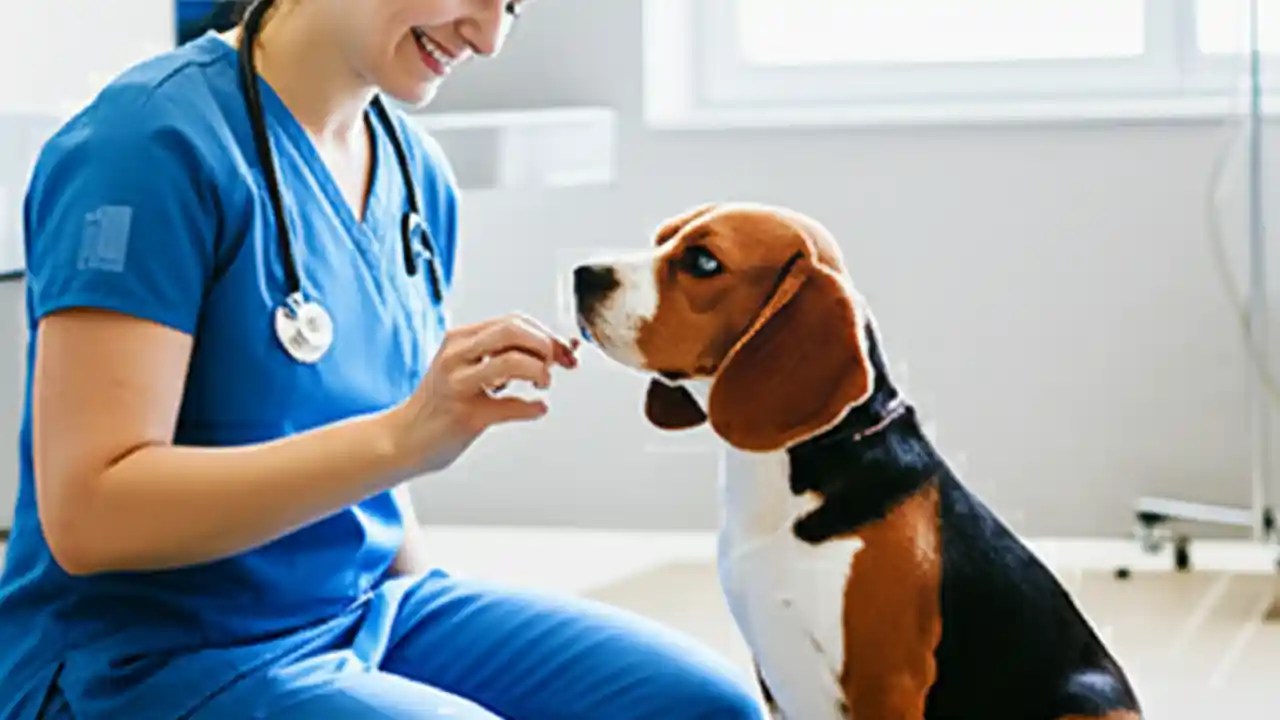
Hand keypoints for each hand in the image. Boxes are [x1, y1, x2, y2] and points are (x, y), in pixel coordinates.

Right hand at [386, 313, 578, 474]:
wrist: (403, 439)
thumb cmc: (441, 405)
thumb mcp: (469, 369)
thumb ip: (506, 356)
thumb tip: (561, 349)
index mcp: (459, 340)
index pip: (513, 322)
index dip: (546, 334)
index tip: (564, 351)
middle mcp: (456, 356)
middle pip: (513, 330)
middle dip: (545, 345)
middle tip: (556, 364)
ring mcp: (459, 385)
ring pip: (511, 362)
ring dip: (539, 371)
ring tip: (541, 384)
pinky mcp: (464, 416)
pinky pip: (509, 407)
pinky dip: (532, 408)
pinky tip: (537, 409)